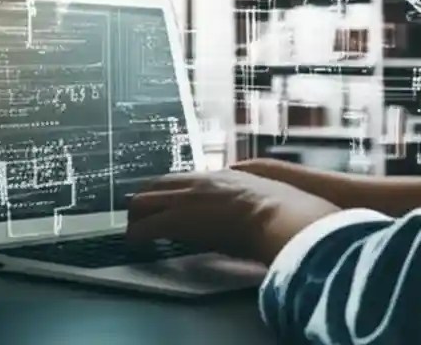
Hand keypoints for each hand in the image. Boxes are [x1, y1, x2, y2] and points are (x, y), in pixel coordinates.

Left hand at [126, 169, 339, 264]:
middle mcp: (200, 183)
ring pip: (144, 201)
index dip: (169, 191)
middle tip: (141, 218)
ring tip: (135, 232)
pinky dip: (137, 235)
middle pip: (156, 185)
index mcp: (221, 177)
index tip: (165, 201)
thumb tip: (257, 204)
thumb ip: (255, 195)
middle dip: (146, 201)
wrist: (281, 217)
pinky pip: (146, 226)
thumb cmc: (285, 212)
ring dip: (137, 217)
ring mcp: (188, 199)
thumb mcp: (269, 195)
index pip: (183, 179)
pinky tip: (135, 244)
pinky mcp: (180, 220)